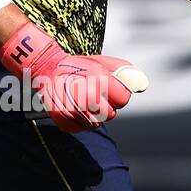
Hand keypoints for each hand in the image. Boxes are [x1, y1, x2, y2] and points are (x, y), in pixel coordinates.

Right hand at [0, 22, 148, 131]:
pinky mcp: (63, 119)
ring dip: (94, 115)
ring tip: (84, 102)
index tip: (110, 90)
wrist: (48, 69)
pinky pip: (80, 129)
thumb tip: (142, 85)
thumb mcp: (102, 62)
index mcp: (99, 80)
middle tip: (95, 96)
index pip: (123, 99)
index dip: (118, 95)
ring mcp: (74, 109)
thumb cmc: (79, 66)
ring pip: (96, 124)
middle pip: (111, 114)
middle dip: (107, 106)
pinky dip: (79, 122)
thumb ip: (124, 72)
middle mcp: (87, 96)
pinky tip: (74, 108)